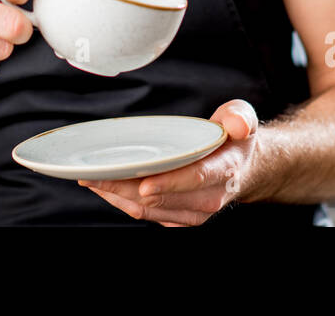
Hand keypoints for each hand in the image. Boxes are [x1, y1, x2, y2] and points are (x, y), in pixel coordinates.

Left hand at [80, 100, 261, 225]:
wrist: (243, 169)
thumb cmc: (234, 140)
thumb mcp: (242, 118)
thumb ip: (240, 117)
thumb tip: (238, 124)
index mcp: (224, 170)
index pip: (195, 178)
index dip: (168, 183)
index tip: (143, 184)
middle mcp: (209, 197)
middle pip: (162, 198)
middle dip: (125, 188)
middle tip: (94, 174)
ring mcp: (194, 212)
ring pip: (149, 210)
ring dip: (117, 196)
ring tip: (91, 179)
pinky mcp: (180, 217)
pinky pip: (148, 215)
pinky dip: (124, 203)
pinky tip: (105, 189)